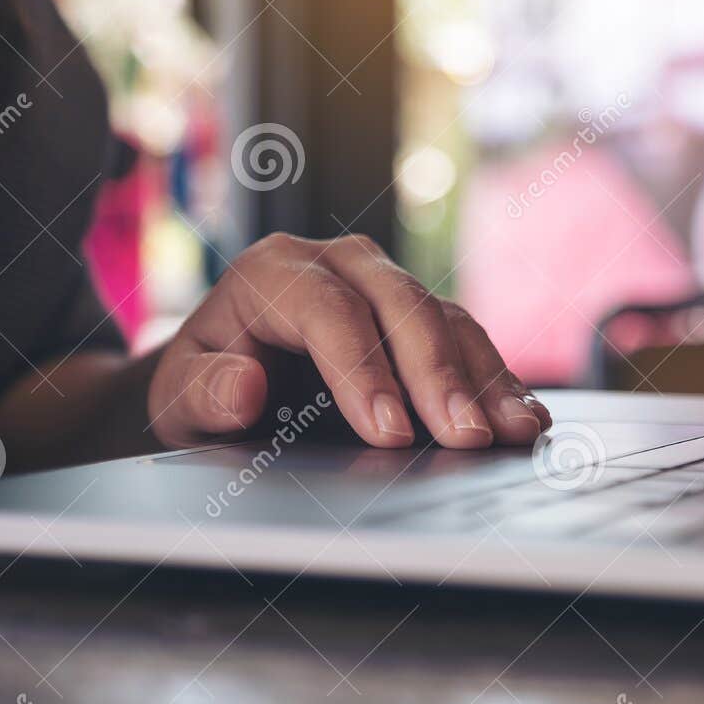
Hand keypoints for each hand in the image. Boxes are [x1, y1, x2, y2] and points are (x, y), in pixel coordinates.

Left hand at [146, 233, 550, 449]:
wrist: (225, 378)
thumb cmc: (204, 387)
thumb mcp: (177, 400)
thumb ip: (201, 393)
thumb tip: (243, 388)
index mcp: (273, 272)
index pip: (329, 312)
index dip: (363, 371)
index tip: (389, 432)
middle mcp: (340, 265)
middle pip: (402, 307)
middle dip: (439, 376)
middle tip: (465, 438)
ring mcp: (388, 286)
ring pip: (447, 320)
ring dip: (486, 380)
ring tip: (515, 432)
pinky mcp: (424, 317)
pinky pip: (471, 340)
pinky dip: (499, 382)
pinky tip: (526, 418)